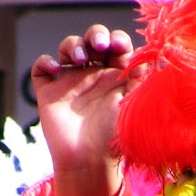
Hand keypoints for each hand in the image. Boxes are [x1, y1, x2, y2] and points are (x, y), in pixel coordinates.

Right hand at [30, 25, 141, 195]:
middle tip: (99, 45)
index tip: (118, 45)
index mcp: (117, 77)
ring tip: (80, 58)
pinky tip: (56, 70)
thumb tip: (155, 52)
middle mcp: (94, 76)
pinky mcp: (49, 93)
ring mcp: (71, 83)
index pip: (117, 46)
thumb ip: (142, 77)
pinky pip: (41, 68)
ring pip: (68, 48)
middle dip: (95, 33)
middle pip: (93, 40)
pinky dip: (45, 62)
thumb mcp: (135, 104)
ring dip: (72, 44)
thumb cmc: (115, 137)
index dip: (117, 38)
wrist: (88, 162)